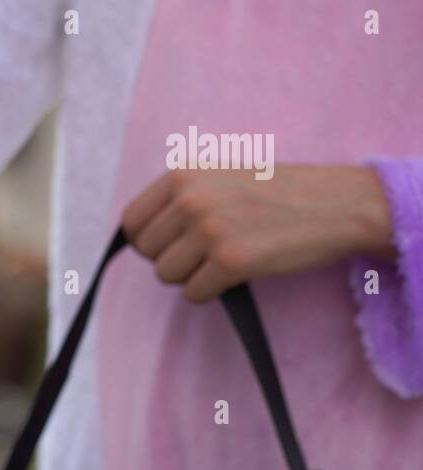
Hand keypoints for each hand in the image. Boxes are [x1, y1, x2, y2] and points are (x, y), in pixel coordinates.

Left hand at [120, 165, 395, 301]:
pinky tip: (236, 275)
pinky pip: (194, 294)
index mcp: (182, 175)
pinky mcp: (232, 261)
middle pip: (146, 252)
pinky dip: (211, 292)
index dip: (148, 240)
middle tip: (205, 253)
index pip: (131, 222)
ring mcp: (210, 230)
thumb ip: (178, 199)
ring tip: (223, 260)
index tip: (172, 244)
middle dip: (170, 259)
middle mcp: (191, 199)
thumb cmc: (277, 194)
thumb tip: (136, 237)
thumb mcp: (218, 178)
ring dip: (191, 276)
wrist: (338, 204)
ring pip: (167, 275)